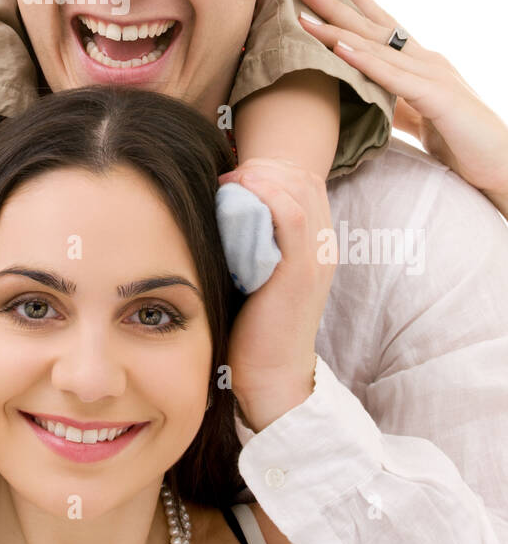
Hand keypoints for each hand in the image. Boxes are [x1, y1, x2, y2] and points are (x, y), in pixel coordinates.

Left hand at [220, 158, 334, 430]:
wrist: (271, 377)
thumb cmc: (255, 326)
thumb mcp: (257, 273)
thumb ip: (251, 240)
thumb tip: (220, 207)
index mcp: (318, 245)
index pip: (305, 182)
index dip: (271, 168)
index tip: (236, 176)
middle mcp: (324, 246)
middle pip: (302, 178)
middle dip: (264, 167)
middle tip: (229, 177)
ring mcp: (316, 258)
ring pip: (299, 189)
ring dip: (260, 176)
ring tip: (229, 184)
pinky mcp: (300, 272)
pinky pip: (291, 215)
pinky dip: (264, 195)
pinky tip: (237, 196)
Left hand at [298, 0, 507, 208]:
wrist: (503, 166)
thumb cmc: (464, 141)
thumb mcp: (420, 117)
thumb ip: (395, 102)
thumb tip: (365, 96)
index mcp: (422, 63)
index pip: (383, 24)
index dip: (356, 1)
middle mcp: (427, 60)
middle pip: (374, 27)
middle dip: (337, 3)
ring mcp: (434, 75)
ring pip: (377, 47)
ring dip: (339, 29)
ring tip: (307, 13)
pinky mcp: (439, 98)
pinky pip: (393, 77)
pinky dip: (364, 61)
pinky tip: (339, 48)